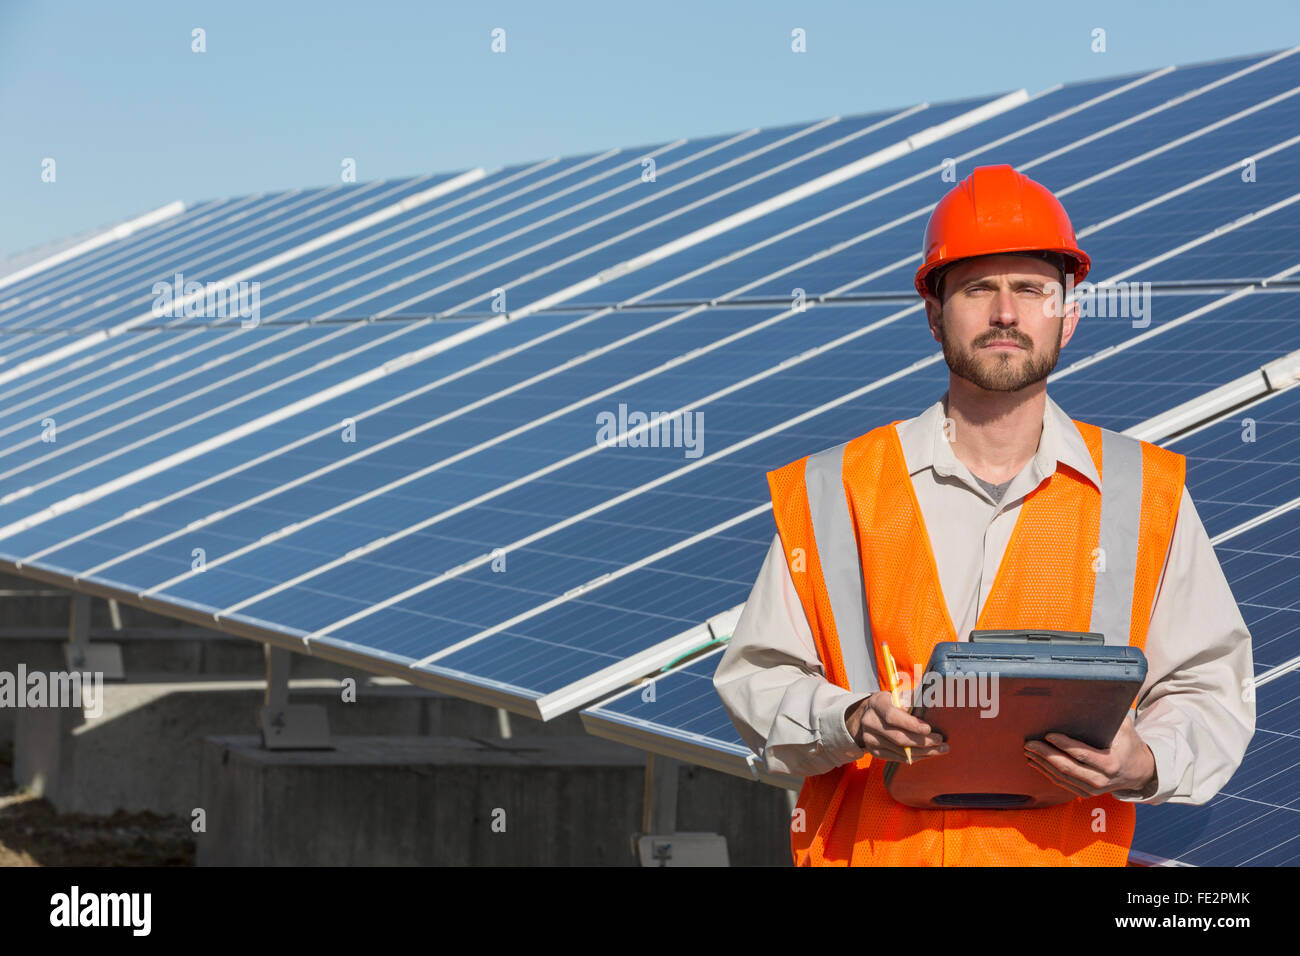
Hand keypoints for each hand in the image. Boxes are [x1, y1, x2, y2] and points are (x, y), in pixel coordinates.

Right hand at [845, 691, 947, 761]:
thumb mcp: (898, 695)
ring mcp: (869, 738)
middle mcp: (870, 721)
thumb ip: (912, 698)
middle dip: (922, 741)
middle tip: (940, 741)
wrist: (869, 714)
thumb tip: (933, 698)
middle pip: (898, 737)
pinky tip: (927, 754)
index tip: (929, 729)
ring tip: (940, 749)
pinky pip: (897, 758)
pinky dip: (914, 757)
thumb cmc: (890, 703)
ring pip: (899, 750)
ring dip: (923, 752)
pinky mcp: (873, 751)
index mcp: (876, 703)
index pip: (892, 716)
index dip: (910, 724)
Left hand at [1023, 718, 1155, 796]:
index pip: (1082, 754)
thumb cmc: (1128, 744)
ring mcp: (1093, 790)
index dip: (1063, 745)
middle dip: (1046, 754)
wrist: (1139, 772)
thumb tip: (1088, 698)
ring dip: (1042, 763)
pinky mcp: (1085, 793)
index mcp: (1111, 764)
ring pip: (1062, 777)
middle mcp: (1102, 780)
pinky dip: (1047, 772)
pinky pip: (1062, 783)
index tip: (1048, 735)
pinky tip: (1035, 762)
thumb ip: (1110, 715)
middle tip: (1030, 743)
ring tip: (1028, 750)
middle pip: (1067, 768)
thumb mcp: (1124, 729)